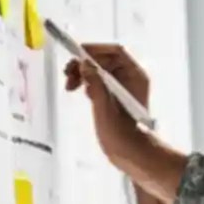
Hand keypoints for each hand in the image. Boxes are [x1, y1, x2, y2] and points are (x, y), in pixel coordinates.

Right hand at [64, 43, 150, 170]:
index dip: (95, 49)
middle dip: (85, 63)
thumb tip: (84, 63)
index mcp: (135, 76)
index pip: (116, 51)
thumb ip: (95, 81)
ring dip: (82, 73)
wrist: (130, 154)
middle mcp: (130, 78)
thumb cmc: (122, 133)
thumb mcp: (105, 105)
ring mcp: (122, 88)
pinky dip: (86, 83)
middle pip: (104, 59)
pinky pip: (98, 82)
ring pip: (99, 70)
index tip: (77, 55)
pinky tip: (79, 91)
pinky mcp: (114, 98)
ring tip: (70, 85)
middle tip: (68, 74)